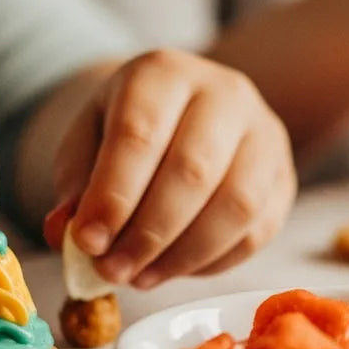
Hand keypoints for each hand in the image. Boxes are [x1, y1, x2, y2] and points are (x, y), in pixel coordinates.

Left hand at [44, 50, 295, 288]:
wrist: (189, 114)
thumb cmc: (132, 130)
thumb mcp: (89, 142)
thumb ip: (75, 185)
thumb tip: (64, 232)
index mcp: (164, 72)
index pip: (140, 134)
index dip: (113, 195)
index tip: (86, 243)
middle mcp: (225, 93)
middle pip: (192, 171)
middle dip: (147, 234)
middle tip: (112, 271)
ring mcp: (264, 134)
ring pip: (234, 205)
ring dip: (182, 255)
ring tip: (140, 276)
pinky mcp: (284, 177)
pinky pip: (256, 231)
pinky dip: (211, 262)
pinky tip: (173, 268)